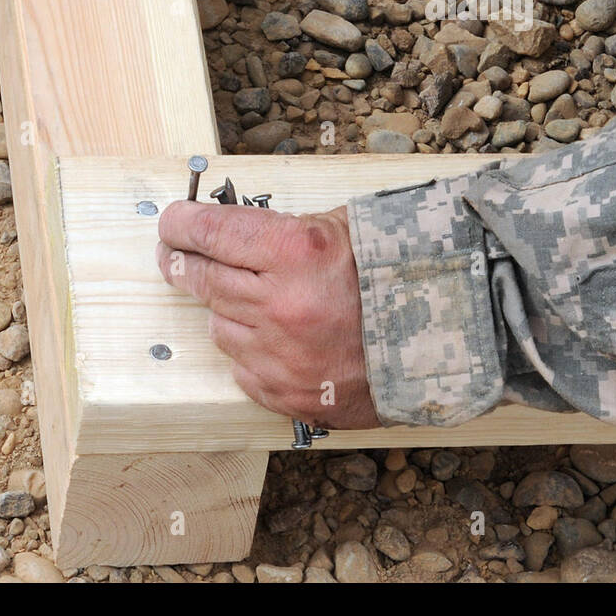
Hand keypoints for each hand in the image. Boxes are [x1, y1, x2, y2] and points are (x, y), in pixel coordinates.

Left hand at [156, 202, 380, 429]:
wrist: (444, 345)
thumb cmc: (400, 278)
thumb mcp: (350, 228)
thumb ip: (292, 228)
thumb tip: (238, 228)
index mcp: (299, 250)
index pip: (214, 231)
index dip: (183, 224)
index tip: (171, 222)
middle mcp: (281, 303)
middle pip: (204, 278)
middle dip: (182, 262)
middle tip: (173, 255)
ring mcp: (280, 354)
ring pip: (219, 324)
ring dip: (227, 308)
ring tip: (254, 298)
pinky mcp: (284, 393)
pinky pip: (241, 366)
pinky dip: (251, 349)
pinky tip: (277, 337)